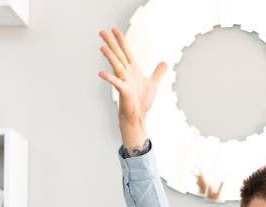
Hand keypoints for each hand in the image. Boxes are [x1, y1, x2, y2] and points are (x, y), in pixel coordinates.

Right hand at [98, 28, 167, 148]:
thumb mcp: (152, 84)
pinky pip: (116, 83)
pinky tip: (101, 73)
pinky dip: (109, 78)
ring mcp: (124, 82)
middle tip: (101, 32)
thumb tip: (164, 63)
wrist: (138, 117)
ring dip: (110, 56)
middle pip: (118, 55)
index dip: (121, 40)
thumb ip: (158, 72)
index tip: (114, 29)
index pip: (126, 52)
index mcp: (133, 70)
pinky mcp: (124, 92)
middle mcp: (127, 74)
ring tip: (102, 47)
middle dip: (111, 43)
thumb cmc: (141, 102)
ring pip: (116, 66)